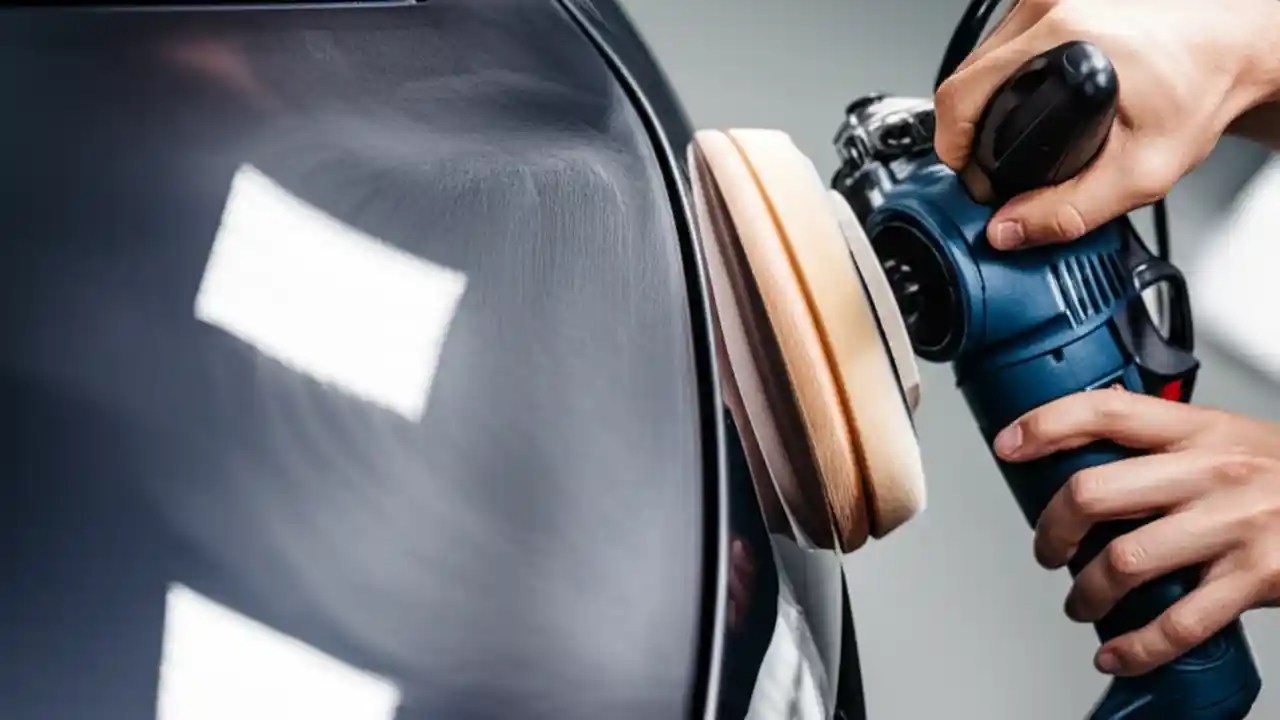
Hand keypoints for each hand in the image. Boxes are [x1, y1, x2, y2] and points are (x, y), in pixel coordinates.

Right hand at [933, 0, 1279, 248]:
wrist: (1236, 42)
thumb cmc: (1202, 88)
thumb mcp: (1142, 171)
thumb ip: (1069, 210)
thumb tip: (1008, 230)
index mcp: (1063, 38)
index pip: (962, 94)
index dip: (954, 143)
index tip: (967, 168)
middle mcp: (1050, 4)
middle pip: (967, 73)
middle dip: (973, 122)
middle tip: (1000, 153)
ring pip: (983, 53)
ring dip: (990, 92)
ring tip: (1026, 118)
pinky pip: (1007, 35)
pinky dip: (1011, 67)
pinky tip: (1040, 87)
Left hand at [993, 387, 1279, 676]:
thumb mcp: (1230, 439)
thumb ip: (1166, 442)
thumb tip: (1094, 442)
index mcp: (1200, 430)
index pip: (1105, 411)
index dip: (1045, 425)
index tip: (1008, 445)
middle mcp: (1213, 472)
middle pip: (1093, 492)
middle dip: (1052, 529)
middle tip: (1048, 550)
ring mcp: (1234, 525)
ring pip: (1122, 561)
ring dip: (1084, 593)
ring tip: (1081, 602)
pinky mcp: (1257, 577)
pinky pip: (1178, 622)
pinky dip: (1137, 645)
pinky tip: (1120, 651)